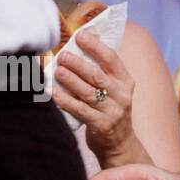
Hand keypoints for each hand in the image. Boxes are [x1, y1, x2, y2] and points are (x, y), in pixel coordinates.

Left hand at [52, 30, 135, 162]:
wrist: (120, 144)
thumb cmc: (111, 110)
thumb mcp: (116, 90)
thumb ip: (102, 74)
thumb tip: (77, 51)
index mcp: (126, 81)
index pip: (112, 59)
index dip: (96, 46)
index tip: (81, 35)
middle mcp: (122, 94)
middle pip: (98, 75)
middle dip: (79, 63)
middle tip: (62, 54)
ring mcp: (113, 110)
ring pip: (88, 92)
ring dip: (71, 80)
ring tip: (57, 70)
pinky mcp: (101, 125)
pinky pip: (80, 110)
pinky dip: (66, 100)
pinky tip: (53, 93)